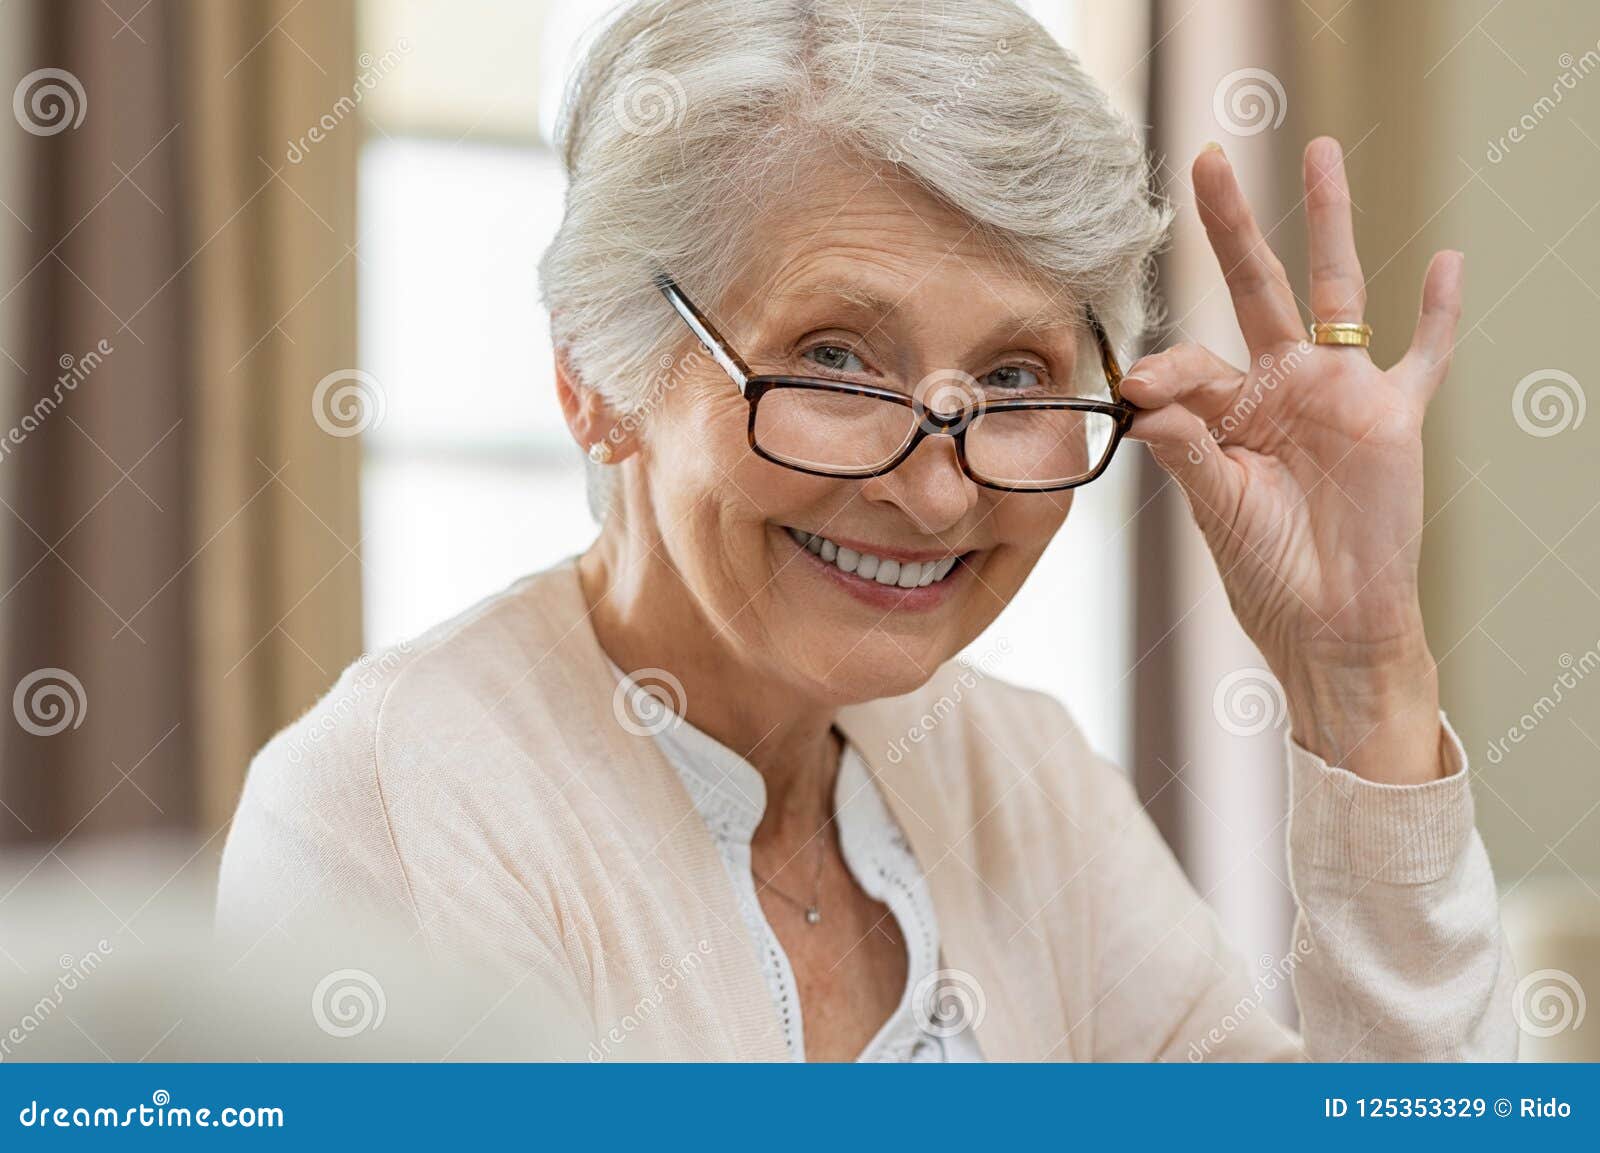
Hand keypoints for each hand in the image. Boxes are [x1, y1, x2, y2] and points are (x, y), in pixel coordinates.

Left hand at [1119, 138, 1458, 783]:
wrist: (1331, 626)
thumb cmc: (1268, 574)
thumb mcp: (1217, 509)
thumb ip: (1186, 449)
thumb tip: (1146, 397)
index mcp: (1226, 413)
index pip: (1190, 364)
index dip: (1164, 370)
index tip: (1138, 389)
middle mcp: (1280, 389)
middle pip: (1254, 288)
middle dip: (1231, 227)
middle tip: (1205, 162)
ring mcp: (1339, 395)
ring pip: (1335, 292)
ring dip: (1330, 223)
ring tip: (1321, 151)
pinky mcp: (1393, 416)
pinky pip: (1424, 355)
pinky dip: (1438, 314)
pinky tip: (1445, 262)